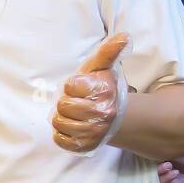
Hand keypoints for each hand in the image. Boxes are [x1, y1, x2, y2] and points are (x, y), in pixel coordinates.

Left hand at [52, 34, 127, 153]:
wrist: (113, 116)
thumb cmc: (101, 88)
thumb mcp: (102, 68)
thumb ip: (108, 51)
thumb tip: (124, 36)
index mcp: (104, 92)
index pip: (70, 86)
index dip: (72, 85)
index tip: (80, 87)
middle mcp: (102, 113)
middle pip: (63, 105)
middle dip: (66, 101)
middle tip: (75, 101)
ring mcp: (94, 132)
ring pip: (59, 122)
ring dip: (61, 117)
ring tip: (72, 114)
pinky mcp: (85, 146)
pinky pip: (59, 139)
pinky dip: (60, 133)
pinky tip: (70, 127)